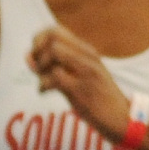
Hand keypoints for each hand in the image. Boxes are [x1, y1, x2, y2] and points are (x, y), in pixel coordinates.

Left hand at [27, 25, 132, 143]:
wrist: (121, 119)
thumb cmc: (97, 99)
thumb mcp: (77, 77)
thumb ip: (53, 66)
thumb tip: (27, 55)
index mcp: (87, 51)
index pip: (55, 30)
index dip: (39, 40)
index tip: (38, 57)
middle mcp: (88, 57)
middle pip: (52, 38)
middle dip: (38, 52)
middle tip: (40, 70)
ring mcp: (86, 71)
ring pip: (54, 52)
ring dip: (41, 68)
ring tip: (44, 82)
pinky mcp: (82, 89)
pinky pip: (54, 76)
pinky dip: (43, 85)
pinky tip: (45, 92)